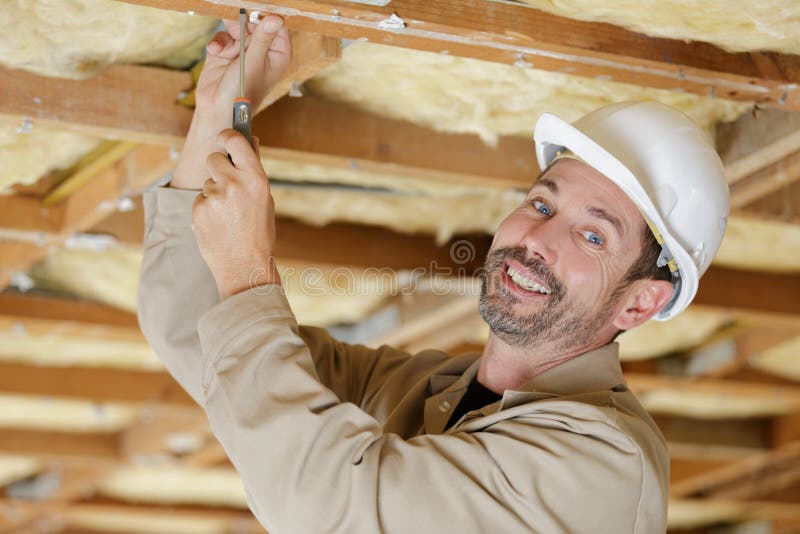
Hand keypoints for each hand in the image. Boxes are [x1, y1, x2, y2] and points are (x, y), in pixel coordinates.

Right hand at [171, 16, 290, 190]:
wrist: (217, 111)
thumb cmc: (241, 93)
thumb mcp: (252, 62)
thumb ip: (262, 38)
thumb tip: (276, 18)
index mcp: (278, 54)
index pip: (276, 26)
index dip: (265, 18)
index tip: (253, 15)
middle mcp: (263, 51)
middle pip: (255, 23)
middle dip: (243, 24)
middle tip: (236, 28)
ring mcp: (244, 51)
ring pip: (237, 26)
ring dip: (228, 33)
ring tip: (225, 47)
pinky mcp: (226, 52)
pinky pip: (223, 36)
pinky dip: (218, 43)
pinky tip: (214, 52)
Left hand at [192, 130, 280, 299]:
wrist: (245, 266)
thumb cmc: (259, 233)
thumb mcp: (265, 199)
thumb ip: (254, 169)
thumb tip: (252, 141)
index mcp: (256, 179)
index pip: (235, 140)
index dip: (228, 135)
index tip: (226, 137)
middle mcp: (234, 184)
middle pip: (214, 158)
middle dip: (218, 167)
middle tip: (227, 184)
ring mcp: (214, 197)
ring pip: (207, 181)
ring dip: (214, 192)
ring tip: (227, 214)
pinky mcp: (198, 210)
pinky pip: (200, 199)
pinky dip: (207, 208)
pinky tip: (218, 223)